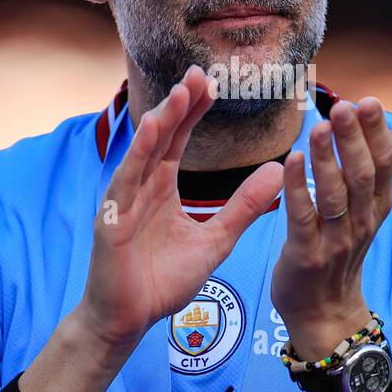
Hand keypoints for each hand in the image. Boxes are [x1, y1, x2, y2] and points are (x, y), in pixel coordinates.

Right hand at [75, 65, 284, 351]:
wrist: (130, 319)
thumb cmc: (163, 281)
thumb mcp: (216, 240)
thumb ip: (244, 206)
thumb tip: (279, 171)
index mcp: (162, 187)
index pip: (178, 140)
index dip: (194, 111)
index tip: (213, 84)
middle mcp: (141, 185)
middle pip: (161, 136)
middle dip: (179, 104)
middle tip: (199, 72)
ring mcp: (123, 199)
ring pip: (142, 152)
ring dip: (160, 121)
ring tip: (180, 93)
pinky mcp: (111, 219)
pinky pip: (126, 181)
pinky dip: (137, 155)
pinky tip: (151, 132)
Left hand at [271, 97, 391, 360]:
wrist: (325, 313)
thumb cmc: (343, 248)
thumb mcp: (371, 206)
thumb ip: (389, 164)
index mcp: (376, 206)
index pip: (384, 165)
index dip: (378, 134)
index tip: (370, 101)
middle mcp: (361, 221)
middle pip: (363, 176)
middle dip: (355, 140)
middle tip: (346, 106)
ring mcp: (335, 240)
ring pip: (335, 196)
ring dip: (329, 159)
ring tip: (320, 125)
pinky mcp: (306, 255)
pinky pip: (303, 218)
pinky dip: (298, 188)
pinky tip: (292, 160)